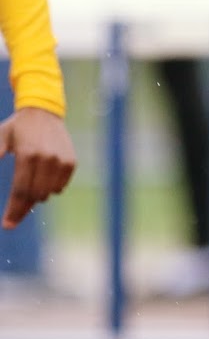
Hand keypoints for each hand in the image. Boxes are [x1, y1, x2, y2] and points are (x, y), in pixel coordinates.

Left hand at [0, 108, 76, 228]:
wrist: (43, 113)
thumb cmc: (16, 129)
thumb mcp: (0, 139)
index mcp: (27, 155)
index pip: (20, 191)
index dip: (13, 211)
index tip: (8, 225)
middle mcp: (47, 158)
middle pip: (35, 195)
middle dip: (23, 208)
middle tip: (13, 214)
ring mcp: (61, 160)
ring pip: (49, 193)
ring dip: (38, 196)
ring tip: (29, 187)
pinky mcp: (71, 161)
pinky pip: (61, 186)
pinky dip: (51, 188)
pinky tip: (43, 180)